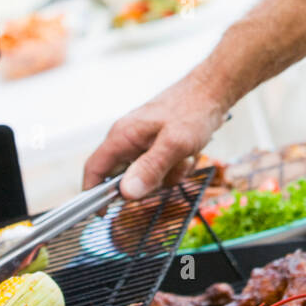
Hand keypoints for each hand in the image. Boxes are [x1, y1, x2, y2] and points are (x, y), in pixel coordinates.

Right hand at [83, 71, 226, 199]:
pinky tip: (189, 154)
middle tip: (170, 172)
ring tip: (185, 157)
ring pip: (146, 175)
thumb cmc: (193, 111)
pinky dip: (176, 166)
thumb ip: (150, 168)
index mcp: (122, 136)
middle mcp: (127, 139)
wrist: (213, 91)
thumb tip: (126, 194)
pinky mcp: (157, 144)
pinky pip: (161, 167)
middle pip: (124, 178)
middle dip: (150, 183)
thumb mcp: (174, 144)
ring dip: (168, 174)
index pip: (94, 169)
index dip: (92, 195)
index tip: (102, 215)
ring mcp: (142, 141)